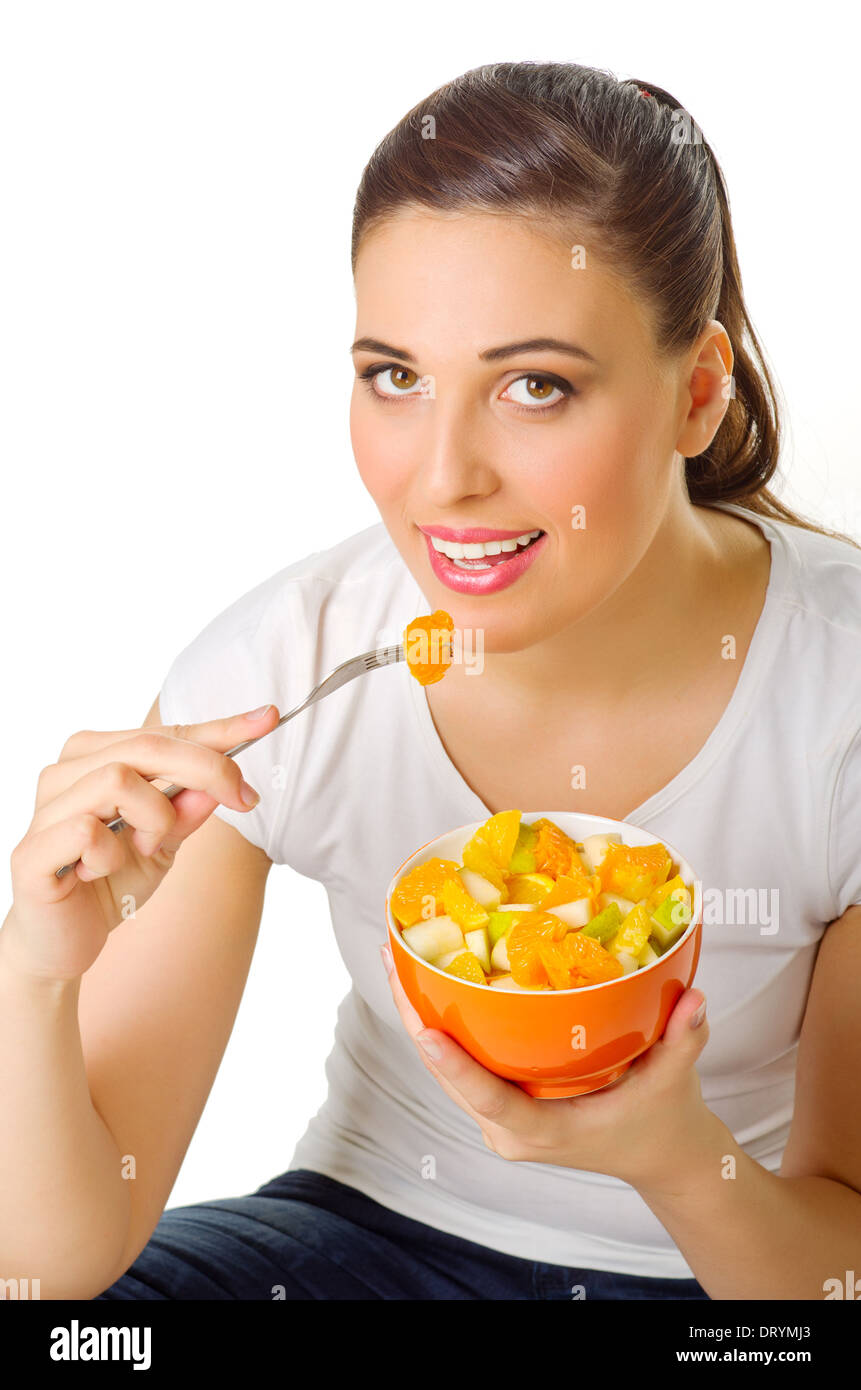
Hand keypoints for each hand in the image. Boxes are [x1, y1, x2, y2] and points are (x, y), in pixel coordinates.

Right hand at [1, 704, 279, 984]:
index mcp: (95, 757)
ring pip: (119, 779)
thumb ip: (189, 811)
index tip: (268, 718)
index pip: (164, 732)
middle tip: (242, 799)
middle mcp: (65, 771)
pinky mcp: (31, 851)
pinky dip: (112, 854)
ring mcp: (45, 808)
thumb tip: (226, 782)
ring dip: (155, 818)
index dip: (219, 727)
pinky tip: (103, 872)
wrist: (65, 943)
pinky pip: (87, 830)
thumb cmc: (112, 882)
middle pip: (147, 746)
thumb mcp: (166, 843)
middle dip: (207, 768)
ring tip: (147, 849)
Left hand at [381, 942, 711, 1189]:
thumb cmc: (665, 1118)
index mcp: (547, 1131)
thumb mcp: (676, 1078)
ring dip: (417, 1017)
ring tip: (394, 956)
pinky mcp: (499, 1106)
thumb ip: (684, 1038)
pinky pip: (459, 1065)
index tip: (428, 1032)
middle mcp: (511, 1132)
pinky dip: (440, 1025)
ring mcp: (500, 1121)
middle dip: (417, 1020)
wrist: (662, 1155)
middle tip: (393, 959)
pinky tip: (424, 979)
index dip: (456, 1069)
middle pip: (449, 1077)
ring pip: (445, 1070)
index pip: (492, 1101)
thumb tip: (694, 996)